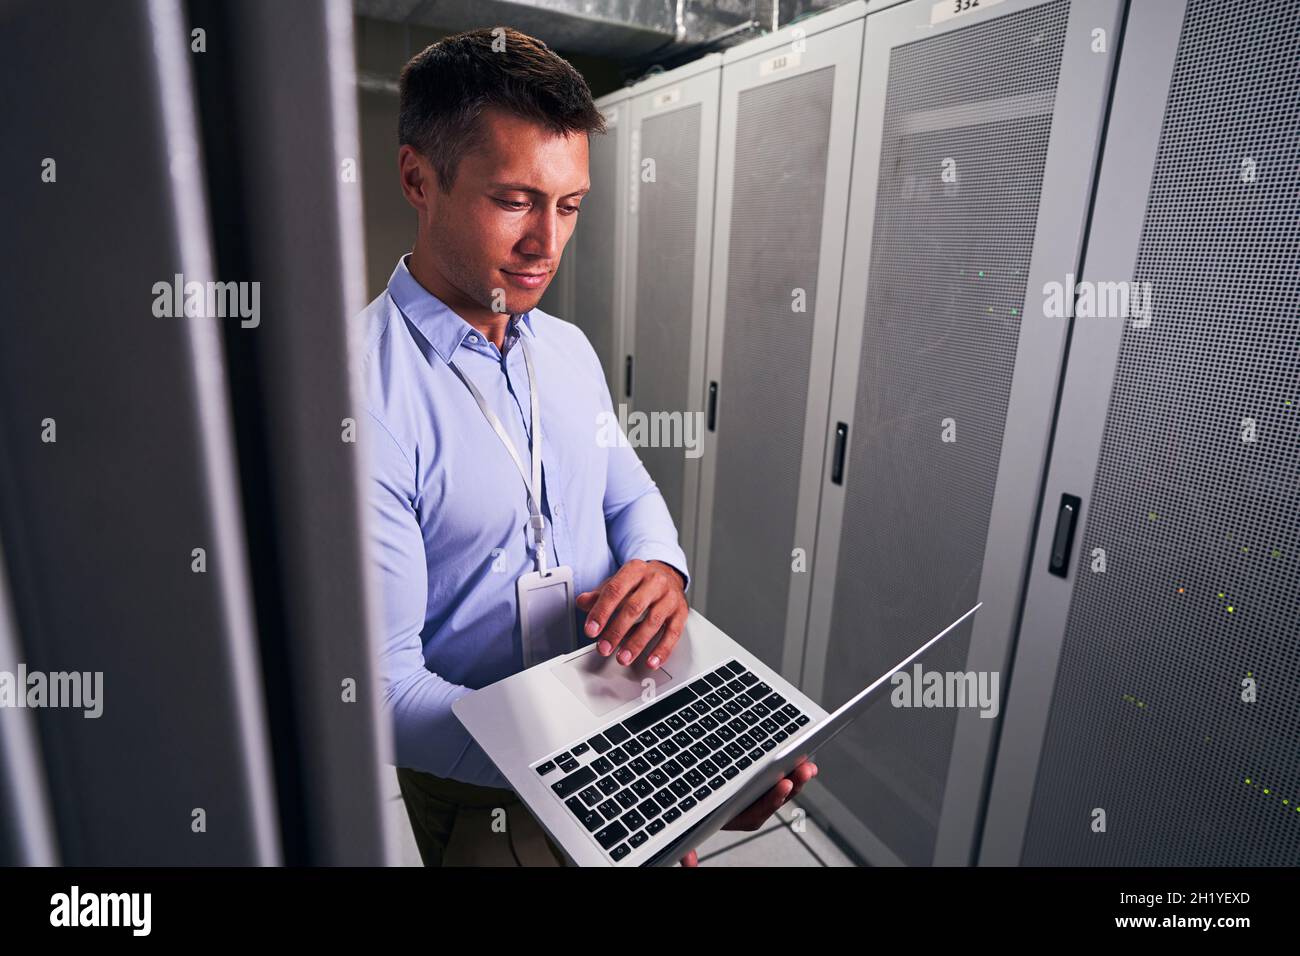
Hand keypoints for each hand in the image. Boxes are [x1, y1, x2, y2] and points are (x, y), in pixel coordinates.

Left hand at [576, 559, 687, 669]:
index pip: (615, 590)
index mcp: (635, 569)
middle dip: (616, 631)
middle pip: (634, 607)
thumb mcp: (617, 583)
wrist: (668, 575)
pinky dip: (662, 650)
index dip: (601, 612)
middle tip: (604, 648)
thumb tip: (582, 602)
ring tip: (623, 657)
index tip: (591, 630)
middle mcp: (655, 581)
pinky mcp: (681, 612)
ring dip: (636, 643)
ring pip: (653, 621)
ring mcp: (670, 596)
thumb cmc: (639, 583)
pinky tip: (651, 661)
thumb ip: (599, 595)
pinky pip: (673, 633)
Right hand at [678, 759, 817, 866]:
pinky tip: (806, 762)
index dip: (775, 797)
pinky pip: (785, 779)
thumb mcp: (695, 830)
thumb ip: (690, 849)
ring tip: (809, 765)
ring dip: (799, 777)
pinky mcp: (768, 784)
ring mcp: (765, 797)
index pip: (762, 809)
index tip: (785, 784)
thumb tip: (687, 864)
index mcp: (743, 818)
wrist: (708, 809)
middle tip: (803, 771)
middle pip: (779, 797)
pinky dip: (795, 770)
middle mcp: (757, 809)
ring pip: (786, 787)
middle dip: (794, 784)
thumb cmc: (704, 817)